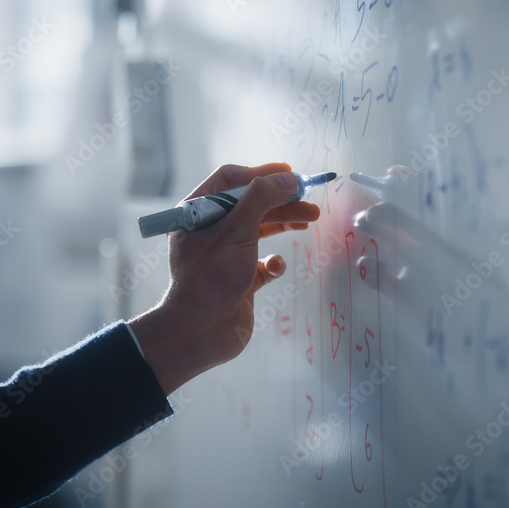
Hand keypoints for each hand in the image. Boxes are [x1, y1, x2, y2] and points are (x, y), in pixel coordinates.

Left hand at [129, 162, 319, 393]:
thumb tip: (287, 177)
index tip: (290, 174)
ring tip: (310, 222)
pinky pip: (263, 263)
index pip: (231, 180)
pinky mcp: (241, 278)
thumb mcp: (236, 231)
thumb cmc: (211, 278)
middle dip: (282, 201)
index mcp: (198, 212)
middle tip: (310, 202)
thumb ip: (262, 199)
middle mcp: (211, 230)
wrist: (199, 333)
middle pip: (252, 204)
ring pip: (261, 230)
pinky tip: (275, 267)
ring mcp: (226, 255)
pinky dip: (273, 263)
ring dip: (285, 224)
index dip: (261, 174)